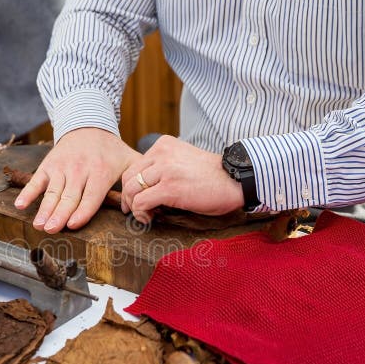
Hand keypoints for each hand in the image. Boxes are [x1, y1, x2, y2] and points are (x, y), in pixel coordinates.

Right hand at [14, 127, 139, 232]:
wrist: (88, 125)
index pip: (91, 196)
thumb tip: (138, 207)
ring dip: (44, 208)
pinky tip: (20, 205)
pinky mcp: (48, 165)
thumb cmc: (110, 151)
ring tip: (39, 224)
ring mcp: (61, 167)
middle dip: (60, 214)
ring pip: (52, 192)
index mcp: (100, 172)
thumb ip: (137, 181)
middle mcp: (79, 170)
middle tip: (52, 229)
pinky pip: (36, 180)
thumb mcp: (130, 160)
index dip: (82, 211)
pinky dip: (28, 192)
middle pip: (69, 196)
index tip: (73, 224)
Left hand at [121, 135, 243, 223]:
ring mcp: (165, 170)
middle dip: (128, 198)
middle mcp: (161, 153)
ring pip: (131, 190)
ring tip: (146, 215)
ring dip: (134, 207)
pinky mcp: (170, 188)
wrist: (236, 181)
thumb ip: (163, 168)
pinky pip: (141, 202)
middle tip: (136, 211)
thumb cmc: (212, 177)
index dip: (132, 187)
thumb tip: (142, 189)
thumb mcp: (183, 162)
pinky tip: (149, 218)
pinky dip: (140, 214)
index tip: (138, 199)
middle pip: (128, 178)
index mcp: (164, 145)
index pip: (134, 166)